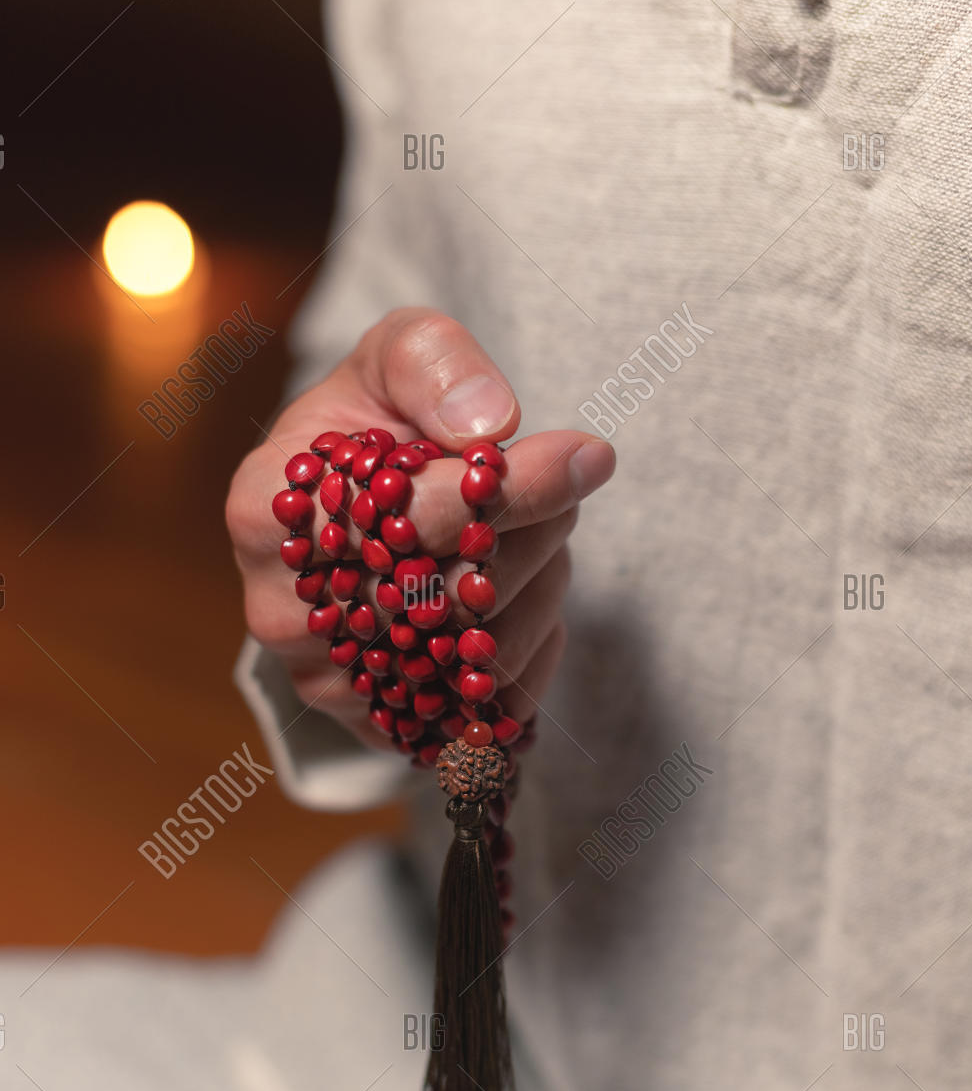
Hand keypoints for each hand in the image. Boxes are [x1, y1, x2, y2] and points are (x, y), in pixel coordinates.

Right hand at [226, 308, 614, 751]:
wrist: (344, 521)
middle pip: (455, 595)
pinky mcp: (382, 730)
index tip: (583, 456)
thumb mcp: (389, 360)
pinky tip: (518, 600)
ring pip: (485, 659)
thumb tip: (488, 424)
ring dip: (542, 588)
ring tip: (527, 538)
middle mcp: (285, 616)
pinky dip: (532, 651)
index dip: (514, 488)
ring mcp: (331, 686)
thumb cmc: (368, 434)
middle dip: (537, 534)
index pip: (412, 518)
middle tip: (560, 491)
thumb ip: (433, 363)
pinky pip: (495, 710)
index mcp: (270, 516)